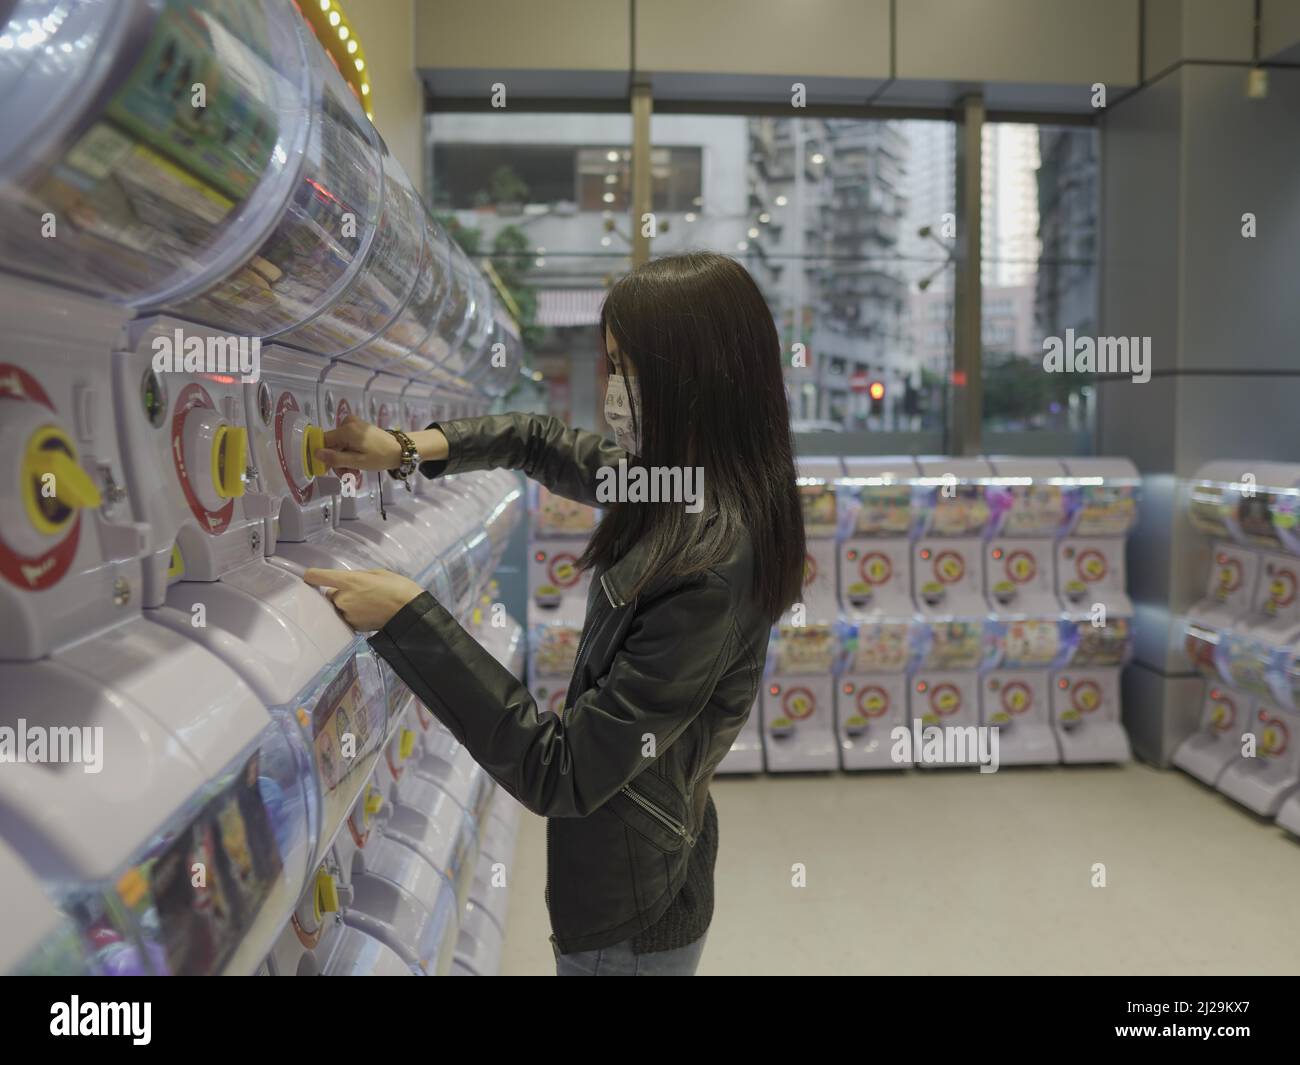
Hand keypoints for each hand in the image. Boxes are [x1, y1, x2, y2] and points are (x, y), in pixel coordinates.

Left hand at [304, 567, 424, 631]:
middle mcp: (344, 598)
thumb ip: (358, 576)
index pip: (318, 576)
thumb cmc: (398, 588)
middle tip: (359, 592)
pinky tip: (369, 613)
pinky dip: (353, 615)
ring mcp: (347, 614)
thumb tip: (349, 582)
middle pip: (330, 594)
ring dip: (347, 605)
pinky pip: (347, 618)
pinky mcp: (353, 626)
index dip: (311, 576)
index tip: (309, 577)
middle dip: (340, 593)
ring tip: (366, 604)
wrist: (410, 612)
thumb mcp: (378, 573)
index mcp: (350, 580)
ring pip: (339, 607)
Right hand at [315, 415, 402, 471]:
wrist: (399, 450)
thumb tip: (316, 454)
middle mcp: (347, 423)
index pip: (323, 442)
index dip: (324, 457)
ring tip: (355, 473)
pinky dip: (349, 453)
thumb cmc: (380, 457)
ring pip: (339, 445)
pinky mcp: (358, 428)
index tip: (330, 470)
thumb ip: (336, 458)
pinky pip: (346, 441)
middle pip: (332, 445)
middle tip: (348, 475)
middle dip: (338, 462)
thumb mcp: (357, 461)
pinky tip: (356, 463)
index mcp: (346, 429)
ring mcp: (353, 424)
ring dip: (344, 460)